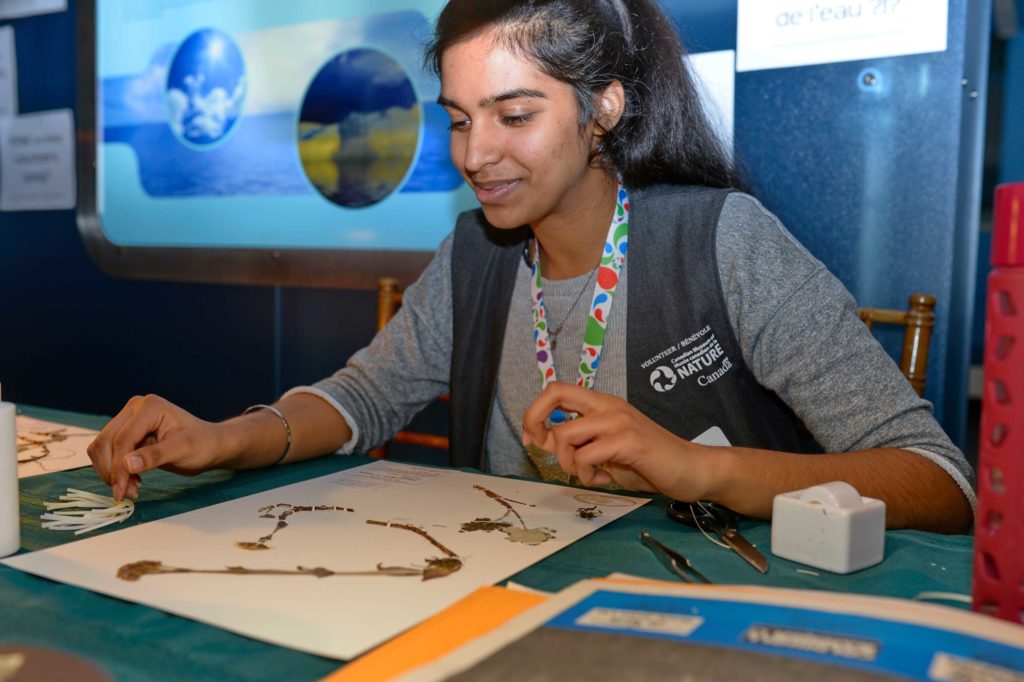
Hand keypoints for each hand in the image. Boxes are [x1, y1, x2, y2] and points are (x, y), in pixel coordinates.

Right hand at [87, 394, 229, 500]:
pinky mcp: (127, 433)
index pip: (123, 439)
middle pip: (106, 442)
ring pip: (102, 447)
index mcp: (149, 407)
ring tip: (131, 490)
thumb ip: (155, 456)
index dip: (118, 467)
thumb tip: (126, 464)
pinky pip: (108, 452)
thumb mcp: (183, 450)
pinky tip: (132, 481)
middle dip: (112, 471)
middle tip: (126, 494)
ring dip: (110, 472)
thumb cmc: (202, 444)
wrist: (209, 445)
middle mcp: (135, 409)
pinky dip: (114, 469)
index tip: (121, 491)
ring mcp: (129, 420)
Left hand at [521, 382, 717, 500]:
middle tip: (539, 448)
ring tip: (591, 474)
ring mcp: (618, 421)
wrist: (693, 469)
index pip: (557, 389)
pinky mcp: (628, 441)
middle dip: (535, 421)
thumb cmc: (650, 461)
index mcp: (602, 404)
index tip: (532, 439)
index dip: (535, 412)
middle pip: (555, 393)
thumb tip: (543, 440)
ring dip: (568, 463)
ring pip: (565, 434)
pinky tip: (607, 478)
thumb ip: (580, 442)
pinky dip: (588, 475)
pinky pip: (586, 457)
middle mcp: (608, 406)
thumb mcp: (607, 448)